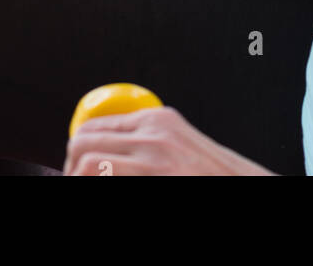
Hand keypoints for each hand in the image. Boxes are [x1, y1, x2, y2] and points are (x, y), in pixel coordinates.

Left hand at [63, 105, 275, 175]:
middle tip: (72, 181)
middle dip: (70, 167)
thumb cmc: (215, 175)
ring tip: (81, 187)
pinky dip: (96, 186)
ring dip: (77, 178)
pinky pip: (105, 181)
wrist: (242, 187)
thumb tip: (109, 152)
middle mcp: (152, 134)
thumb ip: (149, 141)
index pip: (95, 124)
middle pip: (82, 140)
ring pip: (86, 164)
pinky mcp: (153, 180)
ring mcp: (151, 160)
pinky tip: (102, 193)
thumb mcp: (180, 145)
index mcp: (157, 119)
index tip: (73, 168)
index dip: (76, 149)